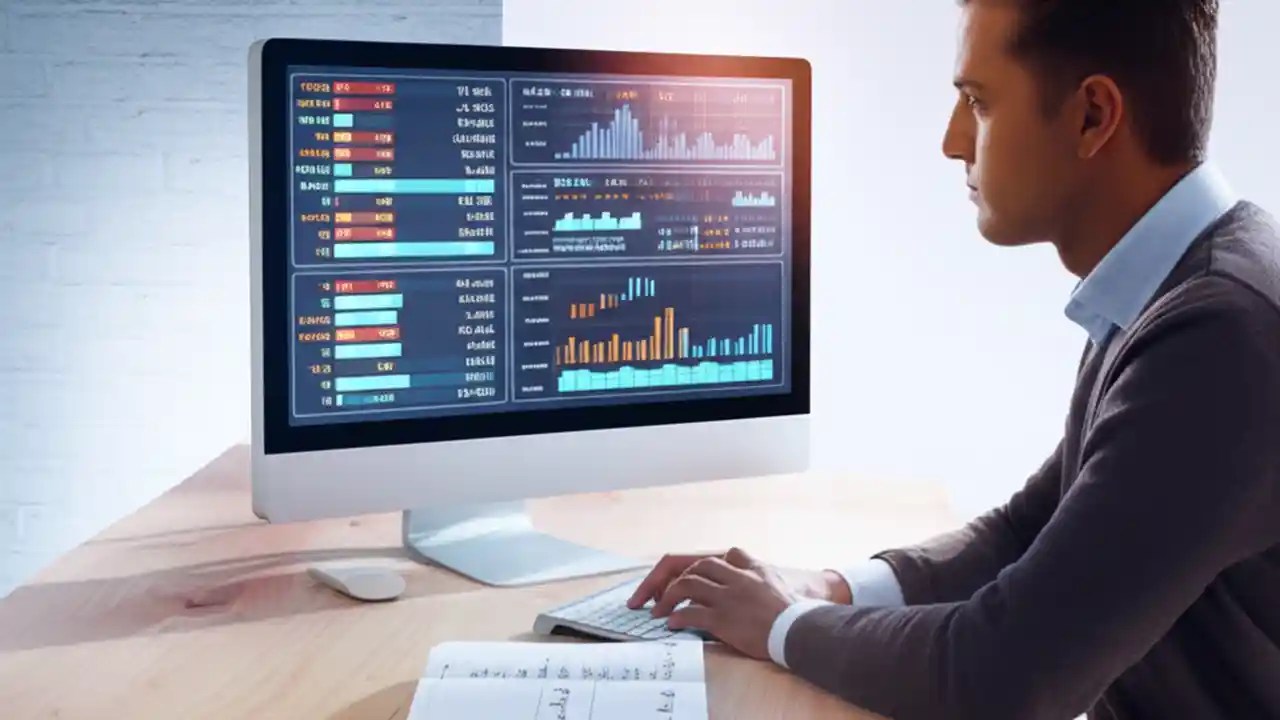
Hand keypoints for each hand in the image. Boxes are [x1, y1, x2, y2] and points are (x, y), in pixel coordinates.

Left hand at [630, 548, 845, 660]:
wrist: (801, 631)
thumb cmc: (795, 614)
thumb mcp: (780, 585)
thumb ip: (762, 576)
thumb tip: (748, 577)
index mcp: (752, 570)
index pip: (727, 556)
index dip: (709, 566)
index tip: (695, 578)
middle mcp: (737, 578)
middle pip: (698, 566)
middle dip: (677, 578)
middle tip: (664, 593)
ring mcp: (729, 598)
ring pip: (688, 585)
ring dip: (668, 597)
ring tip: (659, 611)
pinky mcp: (723, 619)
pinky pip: (691, 613)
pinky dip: (677, 617)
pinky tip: (672, 624)